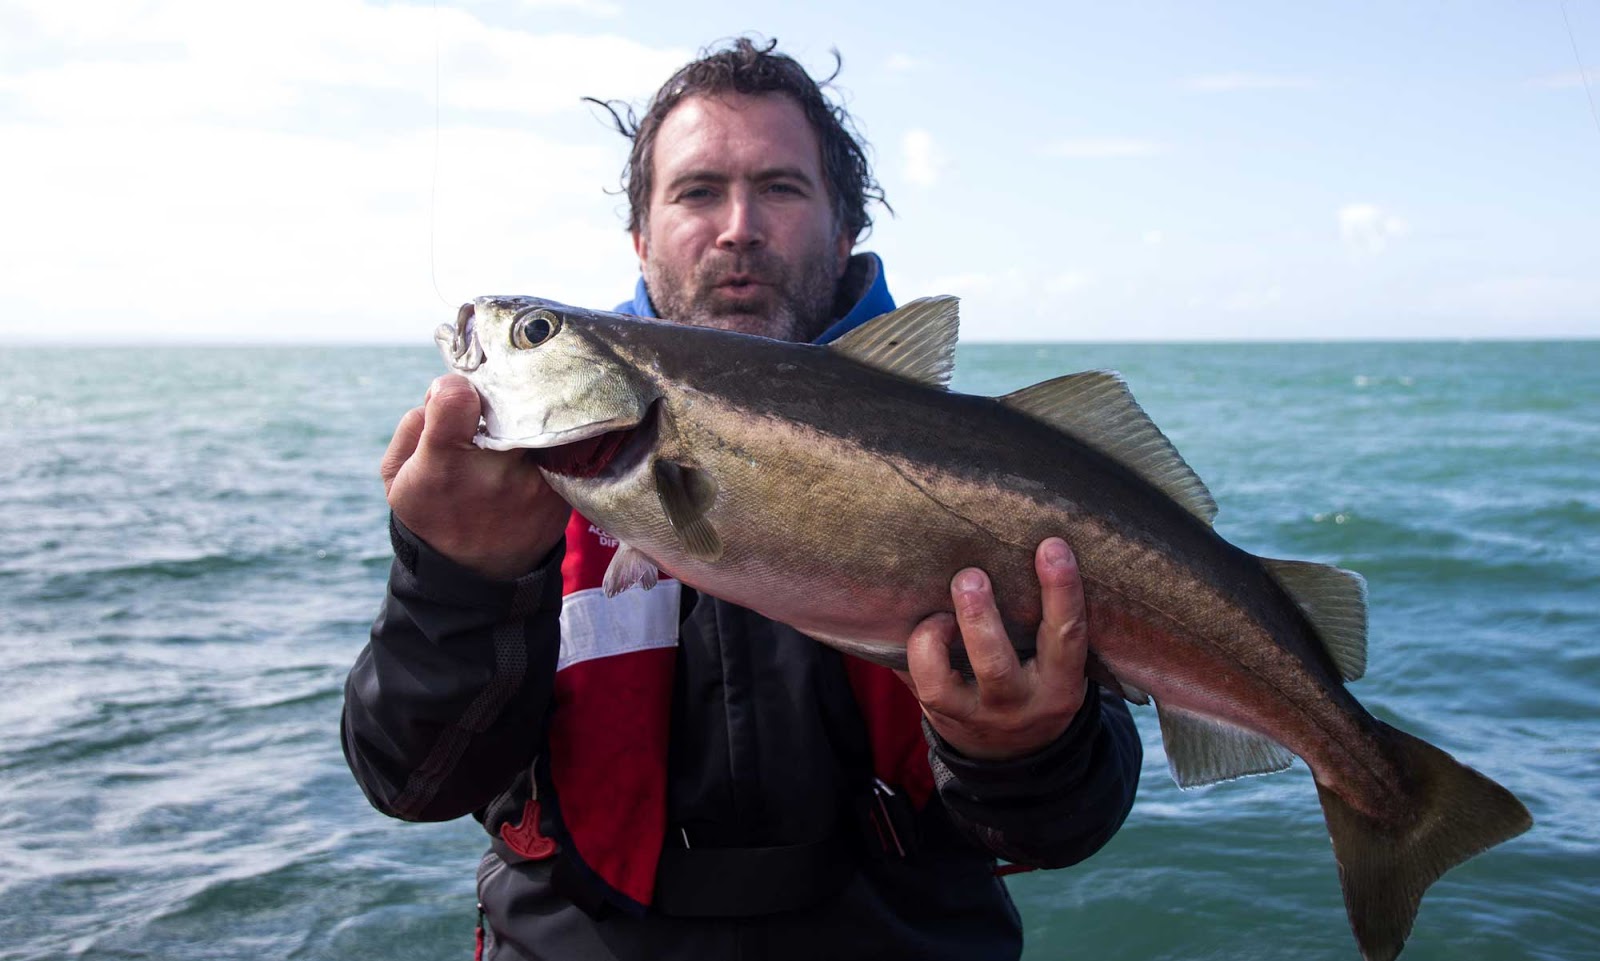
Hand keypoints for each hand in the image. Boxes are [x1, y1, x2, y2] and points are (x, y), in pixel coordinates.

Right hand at [381, 374, 569, 579]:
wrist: (475, 575)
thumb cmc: (431, 513)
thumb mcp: (397, 476)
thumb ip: (413, 425)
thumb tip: (446, 389)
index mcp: (444, 466)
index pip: (456, 398)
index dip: (453, 388)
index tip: (455, 399)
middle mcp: (495, 472)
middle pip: (506, 402)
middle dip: (496, 400)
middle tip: (487, 414)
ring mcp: (534, 484)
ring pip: (536, 422)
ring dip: (523, 420)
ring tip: (508, 436)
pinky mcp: (561, 493)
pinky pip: (558, 448)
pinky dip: (544, 443)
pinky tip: (528, 456)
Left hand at [895, 538, 1089, 760]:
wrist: (1018, 758)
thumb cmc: (1039, 683)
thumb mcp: (1060, 666)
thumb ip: (1047, 624)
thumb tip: (1014, 550)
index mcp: (1061, 685)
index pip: (1067, 635)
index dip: (1061, 590)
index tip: (1051, 546)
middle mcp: (1019, 705)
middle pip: (996, 665)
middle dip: (979, 617)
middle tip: (970, 575)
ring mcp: (976, 716)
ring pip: (944, 684)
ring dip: (933, 638)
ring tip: (938, 610)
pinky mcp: (942, 718)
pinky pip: (918, 685)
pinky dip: (916, 650)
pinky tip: (924, 624)